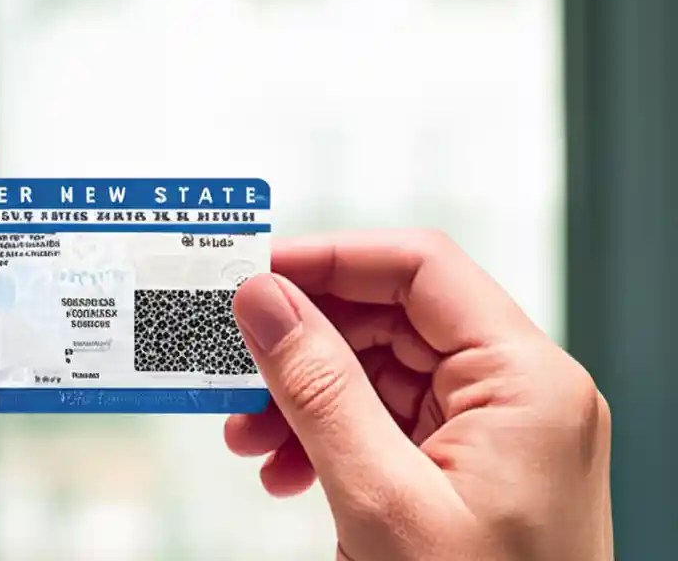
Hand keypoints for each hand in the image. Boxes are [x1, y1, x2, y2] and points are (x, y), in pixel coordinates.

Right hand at [225, 230, 611, 559]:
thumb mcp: (380, 498)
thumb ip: (317, 387)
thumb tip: (264, 300)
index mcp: (526, 382)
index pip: (420, 268)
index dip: (330, 258)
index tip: (252, 273)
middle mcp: (519, 395)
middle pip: (392, 320)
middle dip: (303, 342)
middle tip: (229, 363)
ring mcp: (495, 434)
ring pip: (378, 372)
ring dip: (302, 396)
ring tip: (246, 438)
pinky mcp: (467, 471)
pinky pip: (384, 423)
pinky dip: (325, 437)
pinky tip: (283, 471)